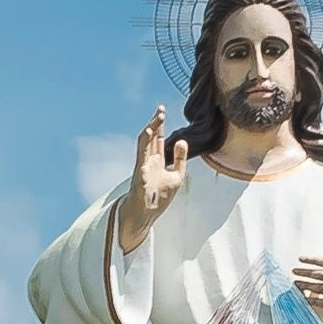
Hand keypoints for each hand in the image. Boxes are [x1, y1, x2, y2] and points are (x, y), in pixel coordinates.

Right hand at [119, 117, 185, 247]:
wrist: (147, 214)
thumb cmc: (159, 197)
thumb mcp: (177, 176)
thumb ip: (180, 159)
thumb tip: (182, 141)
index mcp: (156, 160)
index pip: (157, 138)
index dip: (160, 125)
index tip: (161, 111)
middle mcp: (148, 160)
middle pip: (151, 137)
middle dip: (156, 122)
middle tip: (160, 109)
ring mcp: (143, 165)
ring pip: (145, 142)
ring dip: (151, 129)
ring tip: (158, 117)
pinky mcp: (140, 172)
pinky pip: (141, 155)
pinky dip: (144, 143)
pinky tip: (148, 132)